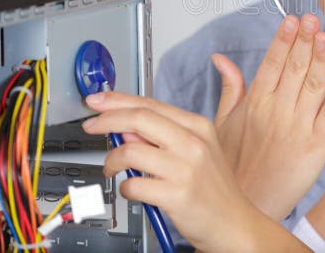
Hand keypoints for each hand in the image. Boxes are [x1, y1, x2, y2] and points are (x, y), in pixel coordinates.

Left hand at [81, 92, 304, 251]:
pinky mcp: (176, 195)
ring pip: (130, 152)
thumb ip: (163, 135)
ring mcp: (185, 169)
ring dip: (111, 160)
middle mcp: (193, 143)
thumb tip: (126, 129)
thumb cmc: (213, 188)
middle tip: (91, 126)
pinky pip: (133, 185)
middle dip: (106, 120)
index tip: (97, 102)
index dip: (118, 101)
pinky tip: (133, 190)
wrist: (234, 222)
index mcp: (198, 126)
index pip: (150, 105)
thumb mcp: (196, 151)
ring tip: (112, 169)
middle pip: (139, 119)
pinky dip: (125, 188)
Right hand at [211, 13, 324, 220]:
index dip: (283, 39)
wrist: (246, 205)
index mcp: (256, 103)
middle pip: (293, 68)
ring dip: (320, 59)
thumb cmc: (235, 166)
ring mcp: (297, 128)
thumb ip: (230, 87)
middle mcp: (276, 111)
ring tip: (324, 37)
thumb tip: (221, 59)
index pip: (272, 62)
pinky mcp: (316, 146)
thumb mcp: (224, 122)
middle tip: (312, 17)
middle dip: (303, 40)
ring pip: (313, 86)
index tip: (292, 19)